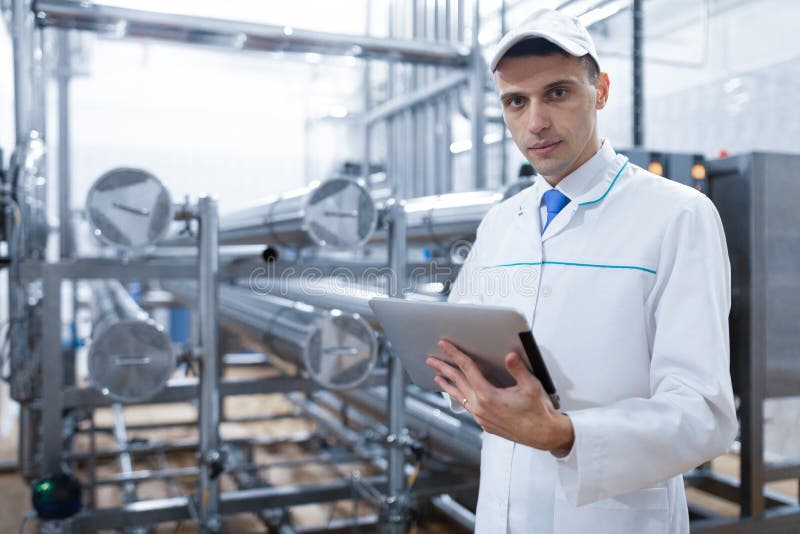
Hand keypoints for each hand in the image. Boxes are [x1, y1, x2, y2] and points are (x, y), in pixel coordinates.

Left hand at [426, 339, 573, 453]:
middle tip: (431, 360)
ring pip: (460, 397)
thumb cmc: (538, 411)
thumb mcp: (530, 385)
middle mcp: (481, 407)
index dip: (455, 354)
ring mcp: (481, 417)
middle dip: (443, 369)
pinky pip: (467, 407)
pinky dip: (460, 397)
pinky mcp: (485, 424)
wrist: (544, 435)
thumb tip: (509, 356)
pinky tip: (459, 395)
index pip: (467, 369)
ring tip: (437, 378)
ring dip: (448, 385)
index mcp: (488, 395)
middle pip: (458, 382)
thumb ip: (517, 369)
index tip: (444, 345)